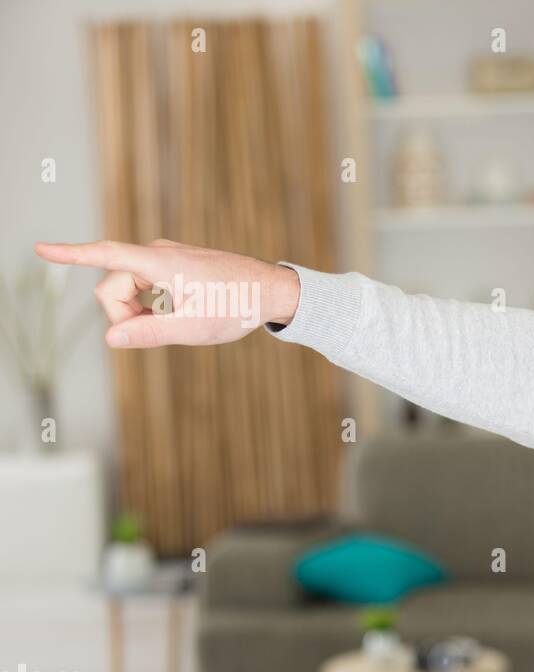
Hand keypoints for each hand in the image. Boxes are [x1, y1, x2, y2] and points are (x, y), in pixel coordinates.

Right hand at [34, 238, 299, 348]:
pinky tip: (183, 312)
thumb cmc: (236, 307)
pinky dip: (154, 304)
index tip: (41, 248)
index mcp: (160, 263)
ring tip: (180, 320)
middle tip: (158, 331)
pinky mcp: (175, 265)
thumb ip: (148, 334)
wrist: (271, 290)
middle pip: (114, 287)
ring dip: (141, 311)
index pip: (105, 256)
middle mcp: (159, 253)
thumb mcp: (192, 328)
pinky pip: (148, 287)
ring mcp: (167, 257)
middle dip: (124, 314)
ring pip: (130, 289)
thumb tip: (111, 338)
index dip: (71, 255)